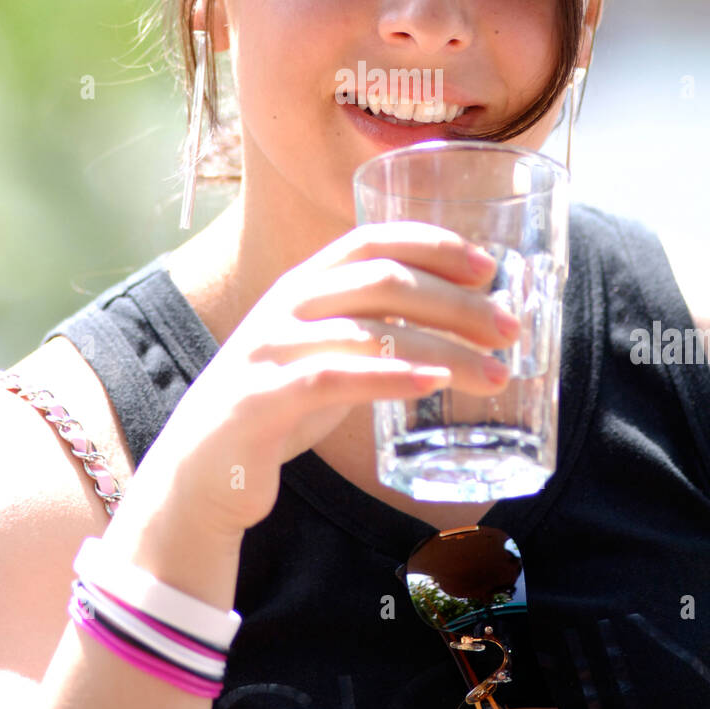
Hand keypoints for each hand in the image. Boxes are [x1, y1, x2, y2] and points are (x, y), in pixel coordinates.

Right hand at [127, 222, 518, 542]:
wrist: (199, 470)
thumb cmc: (277, 404)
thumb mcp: (326, 352)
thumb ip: (374, 329)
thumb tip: (463, 322)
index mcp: (305, 284)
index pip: (372, 238)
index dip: (433, 243)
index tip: (488, 266)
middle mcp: (287, 305)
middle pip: (383, 280)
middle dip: (456, 300)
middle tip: (510, 328)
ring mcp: (270, 349)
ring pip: (368, 329)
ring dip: (442, 347)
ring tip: (494, 372)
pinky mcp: (260, 399)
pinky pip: (333, 378)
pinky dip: (389, 377)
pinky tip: (431, 384)